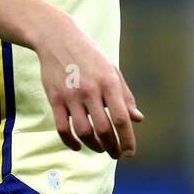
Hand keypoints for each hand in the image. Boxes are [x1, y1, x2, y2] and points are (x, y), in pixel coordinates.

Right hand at [36, 14, 143, 158]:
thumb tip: (138, 119)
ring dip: (94, 146)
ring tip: (101, 149)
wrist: (57, 38)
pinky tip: (79, 146)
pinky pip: (63, 128)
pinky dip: (71, 142)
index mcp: (109, 82)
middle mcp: (91, 90)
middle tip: (116, 155)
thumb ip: (125, 95)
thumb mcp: (111, 70)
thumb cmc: (90, 55)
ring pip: (84, 131)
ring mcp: (71, 95)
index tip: (129, 153)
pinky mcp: (55, 99)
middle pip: (104, 129)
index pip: (121, 118)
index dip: (127, 140)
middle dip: (112, 147)